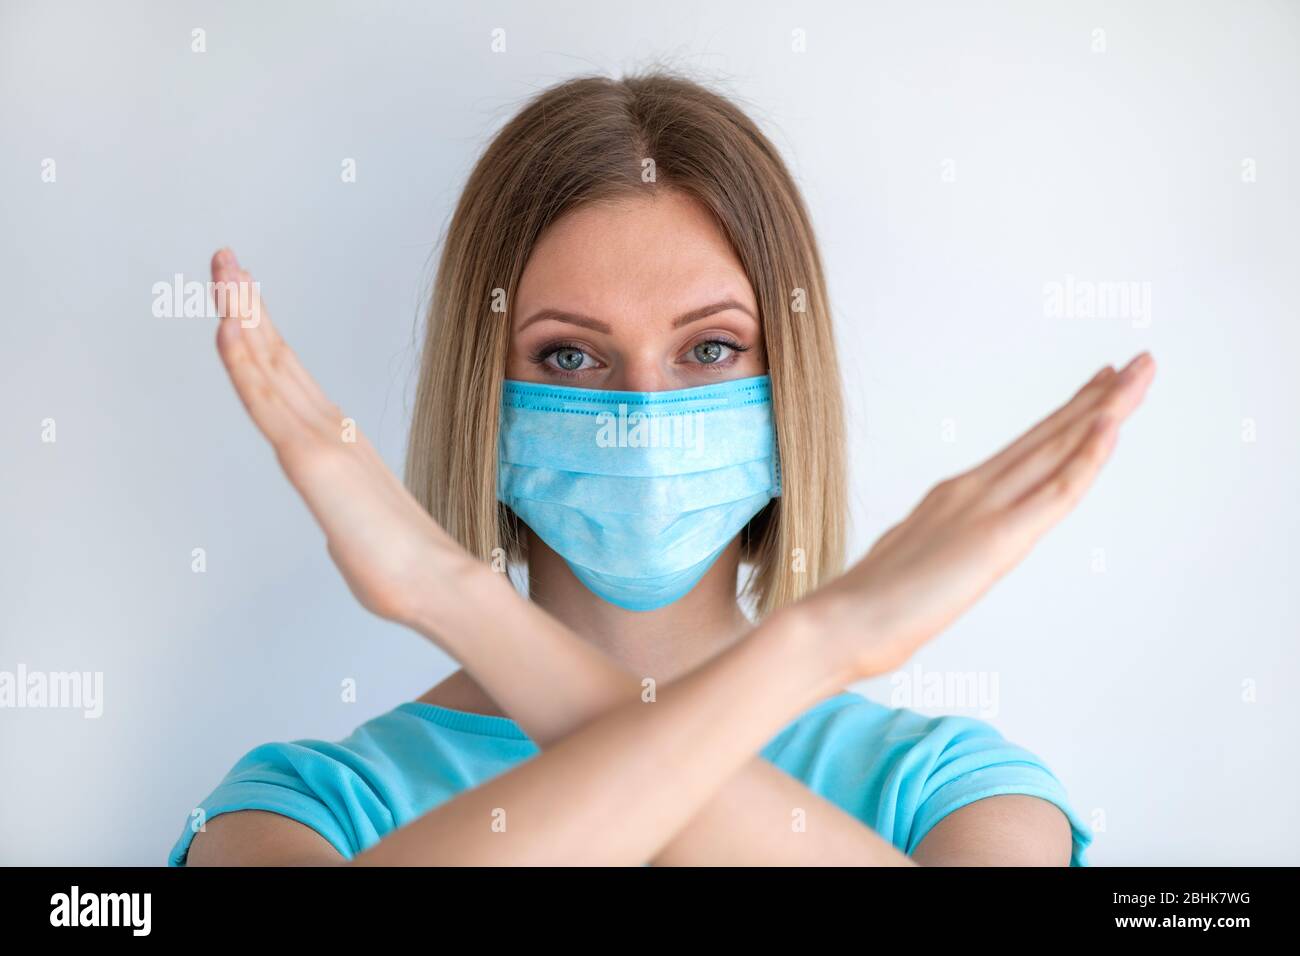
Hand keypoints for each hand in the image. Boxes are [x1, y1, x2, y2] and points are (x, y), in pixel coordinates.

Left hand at [208, 248, 474, 627]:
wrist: (436, 584)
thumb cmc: (403, 572)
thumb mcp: (357, 536)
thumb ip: (345, 516)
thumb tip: (341, 529)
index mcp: (339, 443)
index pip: (290, 380)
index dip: (263, 336)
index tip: (242, 299)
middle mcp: (330, 429)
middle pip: (278, 357)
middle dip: (248, 305)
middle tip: (227, 260)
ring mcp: (321, 438)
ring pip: (269, 366)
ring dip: (241, 314)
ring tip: (224, 268)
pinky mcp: (311, 458)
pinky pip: (266, 402)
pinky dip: (243, 362)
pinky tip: (227, 327)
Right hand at [816, 355, 1155, 678]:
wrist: (840, 621)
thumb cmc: (867, 608)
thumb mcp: (914, 564)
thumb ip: (940, 547)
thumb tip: (953, 550)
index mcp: (954, 496)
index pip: (1025, 448)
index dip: (1066, 417)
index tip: (1098, 389)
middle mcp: (972, 489)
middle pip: (1048, 436)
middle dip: (1097, 399)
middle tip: (1138, 364)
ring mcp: (984, 508)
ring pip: (1058, 449)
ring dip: (1104, 409)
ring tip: (1139, 376)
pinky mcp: (997, 538)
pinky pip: (1055, 491)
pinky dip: (1088, 455)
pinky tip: (1112, 426)